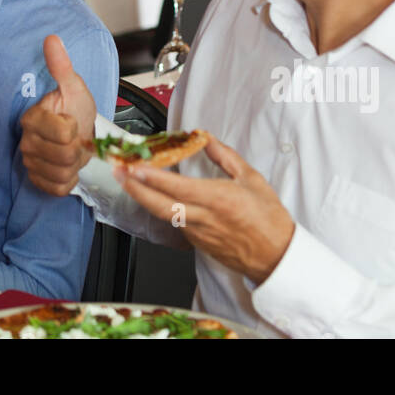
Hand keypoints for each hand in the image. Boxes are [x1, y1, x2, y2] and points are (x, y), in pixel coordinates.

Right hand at [18, 35, 97, 196]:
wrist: (79, 131)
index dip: (75, 128)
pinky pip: (57, 188)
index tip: (73, 120)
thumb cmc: (75, 109)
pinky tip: (67, 166)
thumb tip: (52, 39)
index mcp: (33, 118)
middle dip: (77, 149)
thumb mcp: (73, 86)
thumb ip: (61, 65)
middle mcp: (27, 141)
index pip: (63, 133)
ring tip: (72, 150)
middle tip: (76, 138)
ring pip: (60, 173)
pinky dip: (68, 180)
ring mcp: (30, 162)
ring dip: (73, 165)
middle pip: (63, 156)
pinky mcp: (37, 180)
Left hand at [116, 135, 295, 282]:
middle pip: (159, 205)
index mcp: (218, 200)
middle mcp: (203, 218)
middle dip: (134, 187)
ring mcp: (197, 233)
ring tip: (127, 179)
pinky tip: (151, 196)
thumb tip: (205, 138)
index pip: (177, 188)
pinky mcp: (196, 242)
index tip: (134, 166)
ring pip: (162, 214)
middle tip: (118, 170)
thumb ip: (225, 156)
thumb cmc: (268, 219)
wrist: (276, 256)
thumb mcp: (251, 179)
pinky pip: (173, 222)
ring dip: (142, 197)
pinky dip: (159, 208)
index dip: (152, 177)